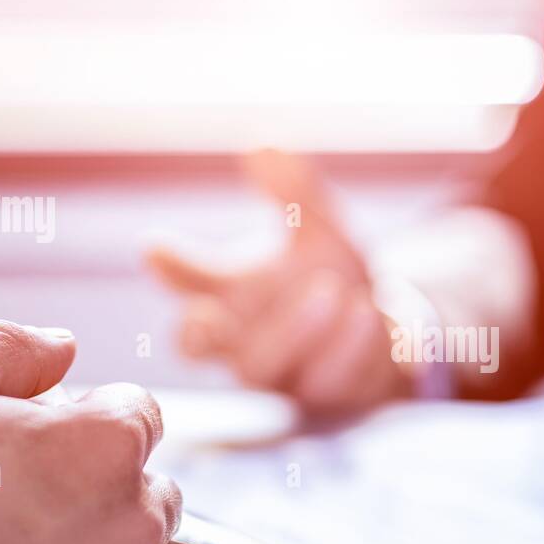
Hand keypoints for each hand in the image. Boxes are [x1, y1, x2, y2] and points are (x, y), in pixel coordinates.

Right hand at [147, 150, 410, 414]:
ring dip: (294, 329)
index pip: (181, 281)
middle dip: (203, 329)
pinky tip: (367, 313)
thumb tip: (262, 146)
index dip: (167, 266)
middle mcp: (239, 338)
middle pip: (194, 346)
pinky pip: (323, 380)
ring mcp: (275, 374)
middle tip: (213, 311)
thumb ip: (295, 191)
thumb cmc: (331, 276)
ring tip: (334, 293)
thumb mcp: (320, 229)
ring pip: (259, 366)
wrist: (387, 329)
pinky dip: (347, 346)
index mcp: (226, 292)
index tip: (156, 249)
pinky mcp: (319, 397)